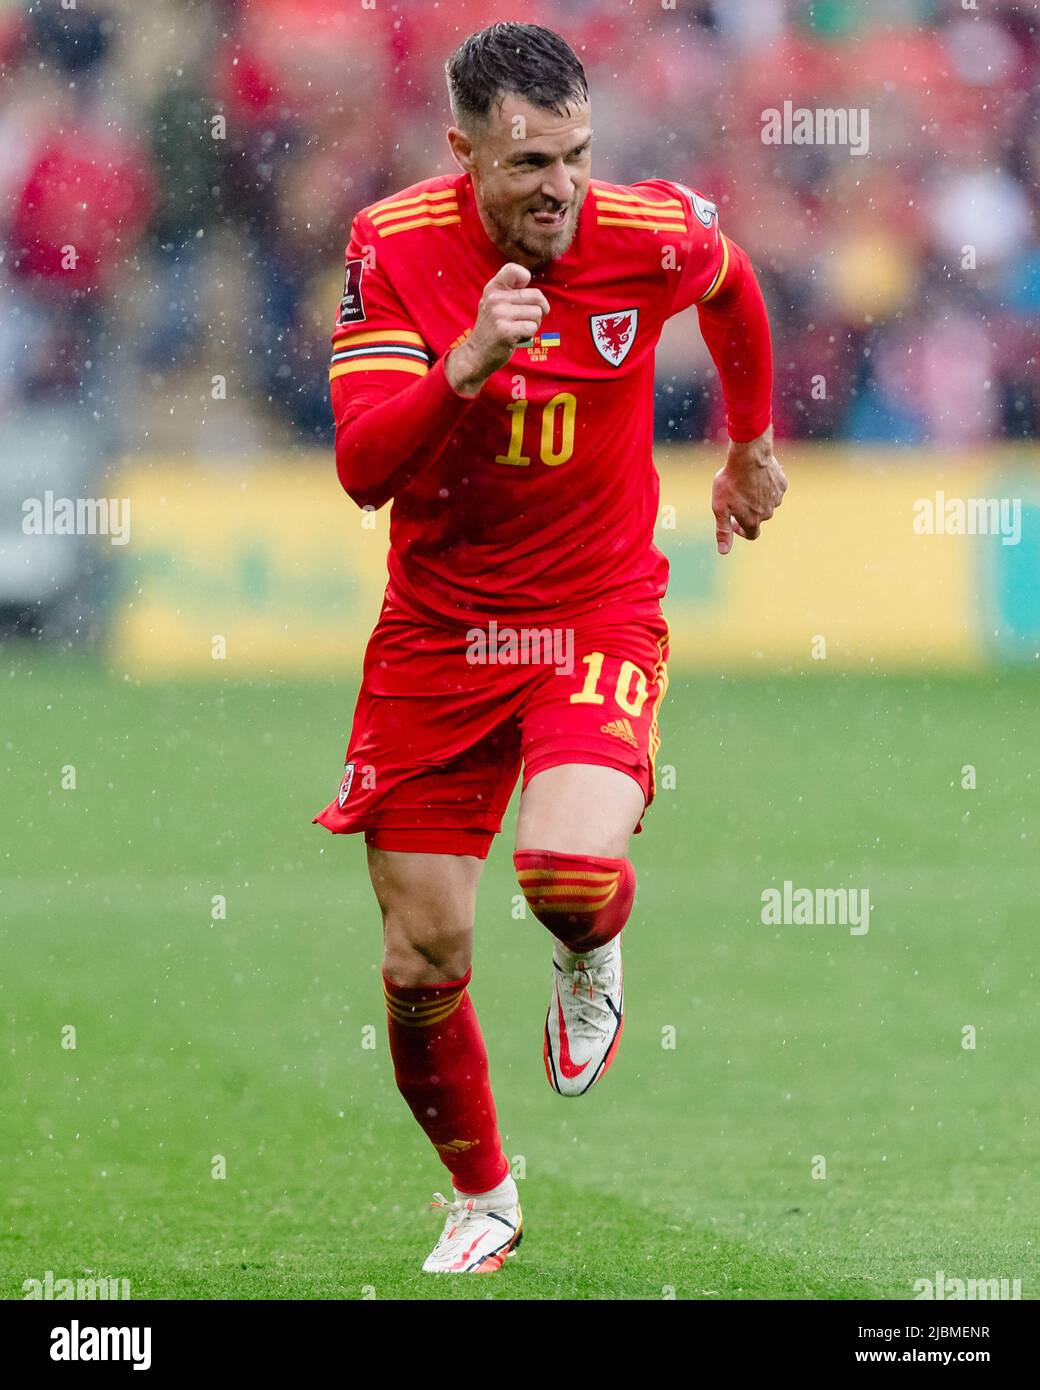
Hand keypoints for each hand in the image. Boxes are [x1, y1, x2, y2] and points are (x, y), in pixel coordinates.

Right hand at [444, 262, 549, 397]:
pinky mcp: (505, 331)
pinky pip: (532, 328)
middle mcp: (495, 298)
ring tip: (517, 330)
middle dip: (538, 311)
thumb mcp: (495, 304)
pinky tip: (516, 339)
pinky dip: (529, 336)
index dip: (526, 281)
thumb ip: (510, 292)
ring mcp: (499, 314)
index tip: (520, 296)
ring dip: (533, 326)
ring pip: (537, 314)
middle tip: (524, 320)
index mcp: (492, 288)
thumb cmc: (492, 330)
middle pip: (537, 296)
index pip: (515, 270)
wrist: (475, 355)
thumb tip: (538, 295)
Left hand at [711, 427, 786, 554]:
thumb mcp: (720, 508)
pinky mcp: (782, 484)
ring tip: (745, 484)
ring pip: (767, 503)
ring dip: (757, 498)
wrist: (749, 456)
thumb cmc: (731, 481)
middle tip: (736, 496)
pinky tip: (756, 476)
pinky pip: (774, 489)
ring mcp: (777, 498)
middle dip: (748, 511)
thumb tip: (723, 551)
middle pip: (758, 518)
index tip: (734, 521)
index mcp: (752, 521)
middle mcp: (767, 513)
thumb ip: (723, 531)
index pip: (751, 535)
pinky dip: (766, 486)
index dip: (741, 531)